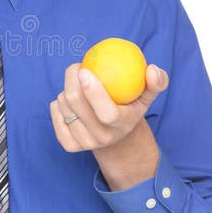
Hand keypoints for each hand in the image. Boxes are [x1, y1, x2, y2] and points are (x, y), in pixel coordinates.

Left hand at [49, 62, 167, 153]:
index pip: (106, 112)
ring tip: (78, 86)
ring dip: (67, 89)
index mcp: (122, 125)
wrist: (117, 137)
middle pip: (76, 102)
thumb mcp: (147, 95)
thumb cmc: (131, 107)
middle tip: (77, 67)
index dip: (92, 91)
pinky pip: (55, 113)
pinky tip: (68, 100)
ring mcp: (84, 143)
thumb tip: (151, 69)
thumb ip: (156, 82)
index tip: (85, 70)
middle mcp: (102, 137)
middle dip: (71, 77)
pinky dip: (58, 102)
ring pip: (64, 104)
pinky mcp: (69, 145)